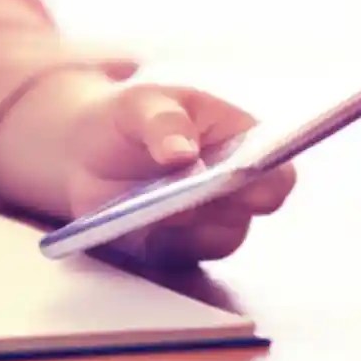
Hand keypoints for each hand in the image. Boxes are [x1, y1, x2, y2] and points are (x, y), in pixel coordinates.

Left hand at [65, 82, 296, 265]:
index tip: (238, 180)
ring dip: (188, 227)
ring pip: (219, 239)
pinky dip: (162, 243)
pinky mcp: (177, 245)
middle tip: (183, 194)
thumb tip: (183, 153)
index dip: (269, 181)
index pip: (277, 171)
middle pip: (251, 212)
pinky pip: (182, 256)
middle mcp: (234, 186)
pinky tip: (139, 224)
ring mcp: (208, 219)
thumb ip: (164, 123)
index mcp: (240, 141)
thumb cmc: (126, 117)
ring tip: (153, 206)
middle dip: (219, 204)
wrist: (83, 149)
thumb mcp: (140, 104)